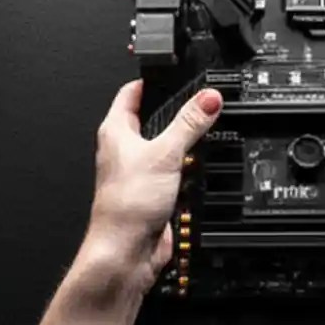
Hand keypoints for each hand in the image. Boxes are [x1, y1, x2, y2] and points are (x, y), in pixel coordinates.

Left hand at [74, 80, 221, 295]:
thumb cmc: (126, 205)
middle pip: (151, 119)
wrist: (126, 252)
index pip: (131, 93)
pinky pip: (173, 171)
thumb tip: (209, 97)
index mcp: (116, 131)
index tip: (172, 72)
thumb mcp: (165, 153)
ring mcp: (138, 171)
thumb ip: (190, 123)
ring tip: (204, 131)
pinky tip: (200, 168)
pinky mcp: (152, 192)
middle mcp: (124, 150)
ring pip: (164, 146)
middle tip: (197, 100)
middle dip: (175, 111)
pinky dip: (187, 167)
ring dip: (183, 141)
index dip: (152, 80)